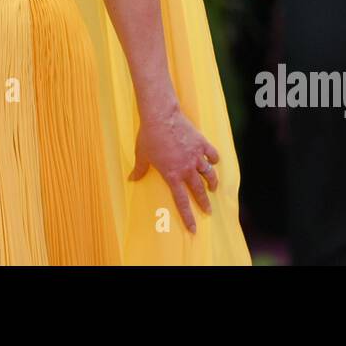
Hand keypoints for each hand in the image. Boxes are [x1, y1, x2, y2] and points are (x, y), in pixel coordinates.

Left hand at [129, 105, 219, 233]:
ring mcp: (196, 156)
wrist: (161, 116)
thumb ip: (139, 169)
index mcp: (172, 175)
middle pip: (198, 191)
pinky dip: (214, 159)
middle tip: (209, 211)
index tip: (194, 228)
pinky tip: (213, 161)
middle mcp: (186, 169)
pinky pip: (212, 154)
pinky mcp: (201, 143)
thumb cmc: (149, 136)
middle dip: (204, 203)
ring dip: (212, 182)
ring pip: (209, 174)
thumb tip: (131, 179)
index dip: (188, 216)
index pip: (181, 201)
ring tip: (213, 188)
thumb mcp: (141, 155)